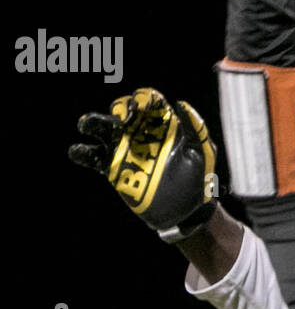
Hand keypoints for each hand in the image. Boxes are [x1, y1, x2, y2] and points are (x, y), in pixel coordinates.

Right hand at [69, 88, 216, 241]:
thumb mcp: (202, 152)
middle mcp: (141, 132)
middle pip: (123, 108)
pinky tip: (78, 150)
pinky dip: (81, 152)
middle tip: (124, 119)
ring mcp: (125, 149)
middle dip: (120, 107)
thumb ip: (195, 127)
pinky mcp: (113, 169)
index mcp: (163, 124)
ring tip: (87, 124)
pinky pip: (92, 156)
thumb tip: (179, 103)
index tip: (141, 108)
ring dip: (91, 121)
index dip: (142, 97)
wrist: (185, 211)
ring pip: (102, 127)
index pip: (149, 100)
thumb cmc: (198, 179)